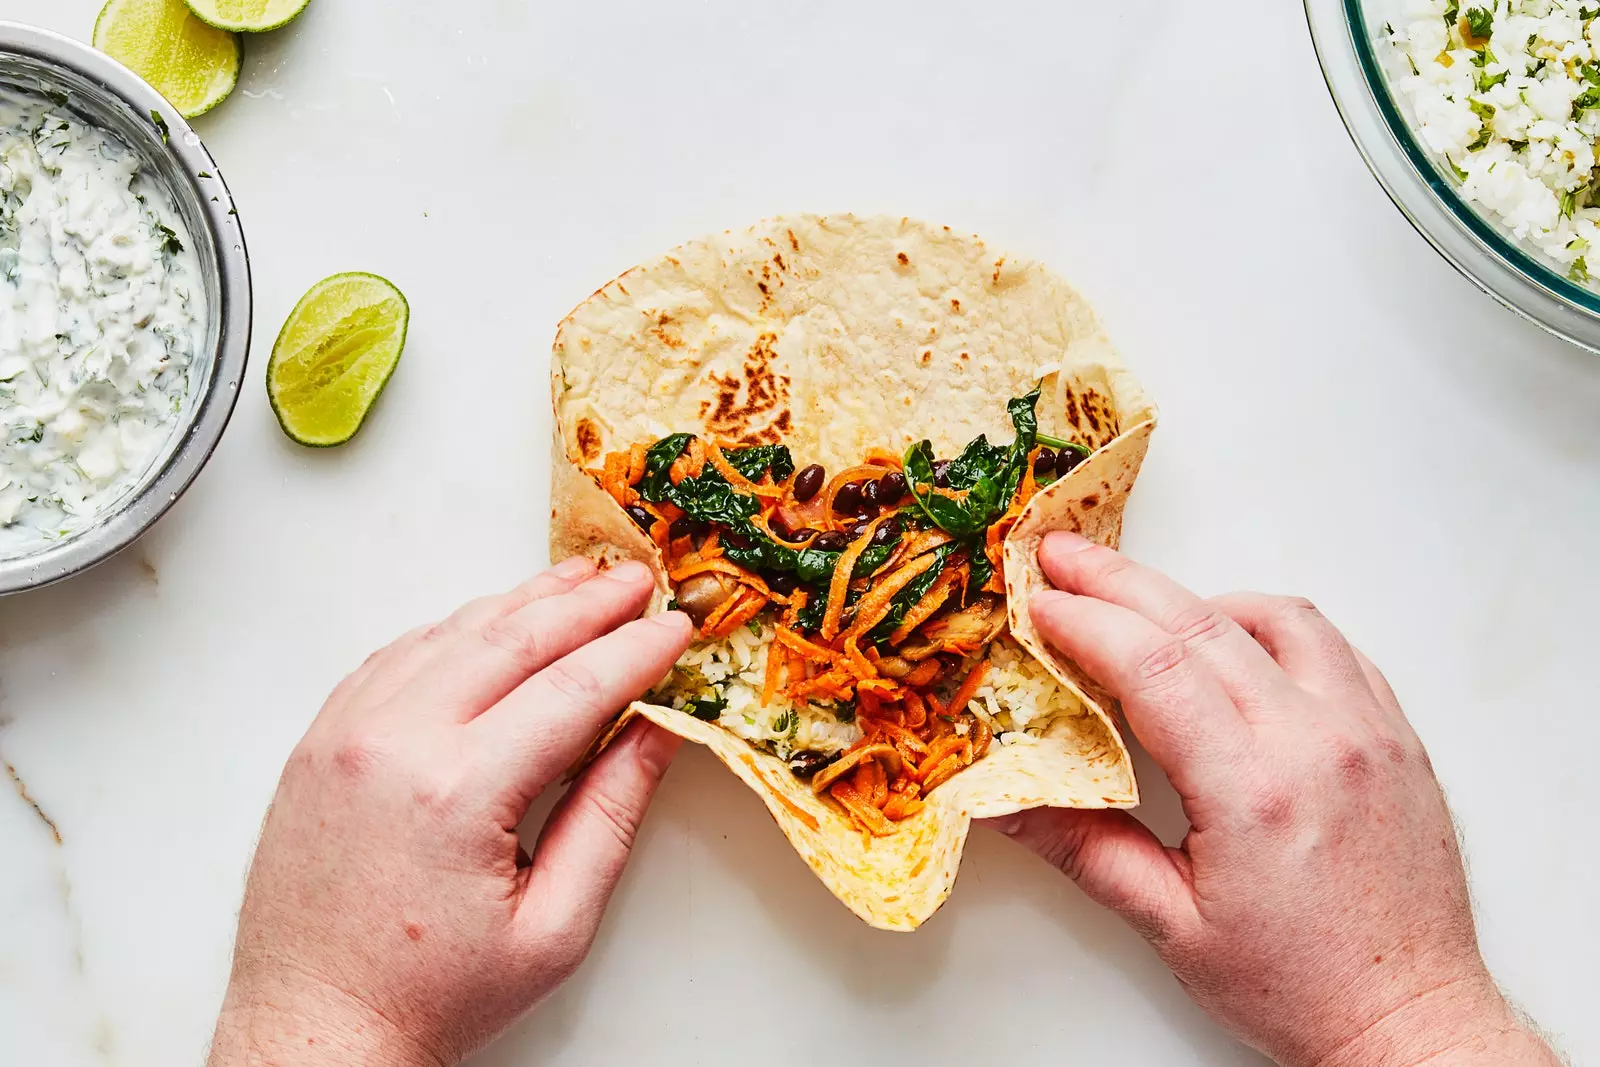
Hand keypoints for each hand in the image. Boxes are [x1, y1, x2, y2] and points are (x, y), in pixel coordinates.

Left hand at [207, 559, 691, 1066]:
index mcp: (455, 791)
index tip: (674, 628)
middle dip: (585, 604)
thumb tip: (656, 731)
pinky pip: (396, 656)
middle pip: (510, 640)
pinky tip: (491, 622)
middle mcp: (392, 743)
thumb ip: (611, 815)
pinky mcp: (319, 740)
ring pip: (449, 634)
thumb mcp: (554, 925)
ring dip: (520, 603)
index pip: (571, 688)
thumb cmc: (430, 995)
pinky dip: (453, 630)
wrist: (317, 1026)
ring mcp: (344, 734)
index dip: (634, 652)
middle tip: (635, 582)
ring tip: (575, 582)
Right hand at [991, 533, 1560, 1066]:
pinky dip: (1273, 627)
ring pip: (1277, 618)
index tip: (1040, 601)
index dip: (1086, 621)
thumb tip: (1000, 803)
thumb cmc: (1300, 988)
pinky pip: (1334, 647)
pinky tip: (1238, 643)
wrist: (1408, 1021)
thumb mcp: (1171, 925)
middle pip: (1202, 624)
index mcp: (1254, 790)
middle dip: (1120, 581)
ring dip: (1200, 599)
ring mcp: (1368, 732)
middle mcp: (1318, 743)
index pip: (1153, 667)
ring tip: (1145, 606)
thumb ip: (1081, 848)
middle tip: (1064, 558)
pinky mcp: (1398, 737)